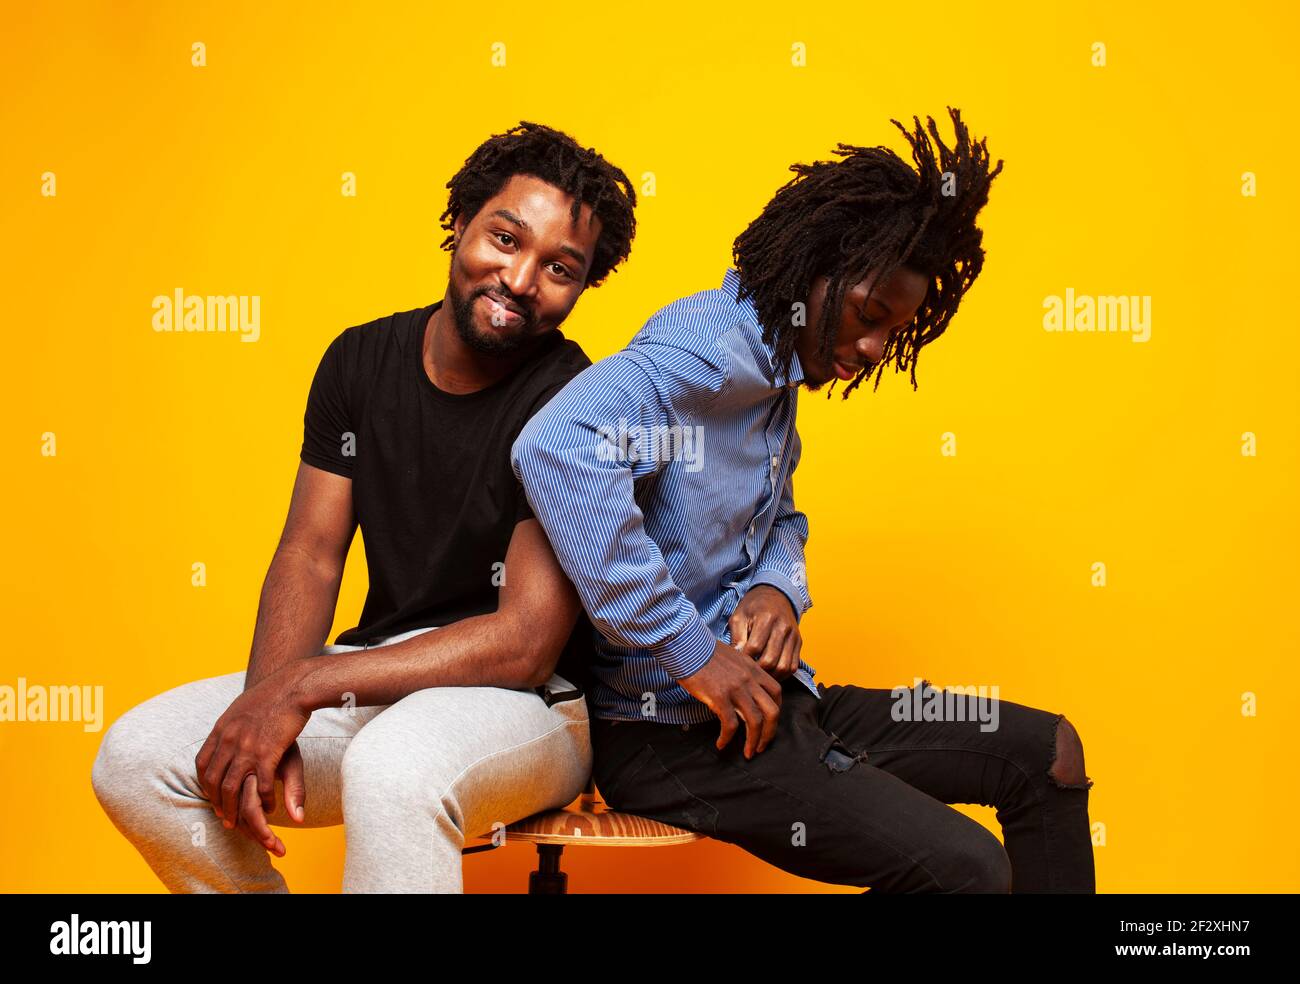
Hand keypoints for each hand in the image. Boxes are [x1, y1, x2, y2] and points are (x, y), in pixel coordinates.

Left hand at [195, 666, 310, 841]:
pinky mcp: (267, 752)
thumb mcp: (241, 708)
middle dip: (217, 803)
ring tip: (241, 821)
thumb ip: (231, 726)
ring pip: (232, 787)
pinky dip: (263, 799)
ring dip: (234, 809)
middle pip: (214, 780)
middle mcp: (229, 740)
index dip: (205, 784)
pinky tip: (269, 806)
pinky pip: (260, 784)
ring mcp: (247, 747)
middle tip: (224, 817)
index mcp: (221, 729)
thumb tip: (224, 734)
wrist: (292, 684)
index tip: (212, 795)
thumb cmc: (272, 694)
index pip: (202, 764)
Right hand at [677, 639, 782, 758]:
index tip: (769, 722)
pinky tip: (721, 744)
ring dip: (753, 741)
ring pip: (755, 721)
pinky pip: (730, 724)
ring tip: (747, 752)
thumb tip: (740, 690)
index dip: (776, 710)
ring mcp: (736, 688)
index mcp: (753, 669)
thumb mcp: (731, 657)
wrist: (686, 643)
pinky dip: (727, 737)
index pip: (776, 692)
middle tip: (761, 746)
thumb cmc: (703, 650)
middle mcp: (749, 679)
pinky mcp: (720, 696)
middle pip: (772, 711)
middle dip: (770, 734)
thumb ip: (740, 673)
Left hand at [728, 584, 801, 681]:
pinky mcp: (799, 642)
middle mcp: (783, 627)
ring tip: (759, 674)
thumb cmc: (753, 607)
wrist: (775, 595)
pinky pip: (793, 666)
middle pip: (770, 660)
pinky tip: (771, 672)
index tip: (738, 661)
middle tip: (747, 670)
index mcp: (766, 618)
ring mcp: (793, 636)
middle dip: (757, 670)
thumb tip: (736, 656)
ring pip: (784, 667)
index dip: (744, 658)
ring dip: (770, 675)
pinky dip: (782, 674)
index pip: (755, 647)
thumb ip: (737, 636)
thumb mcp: (739, 616)